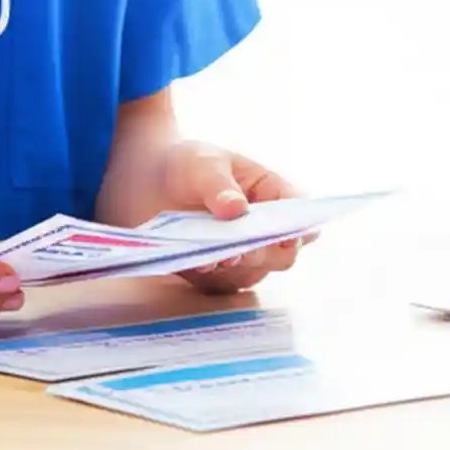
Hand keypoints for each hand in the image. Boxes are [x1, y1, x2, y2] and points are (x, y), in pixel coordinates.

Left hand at [161, 141, 314, 293]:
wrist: (151, 184)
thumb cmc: (189, 166)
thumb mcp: (204, 164)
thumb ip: (219, 185)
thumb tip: (236, 208)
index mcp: (273, 194)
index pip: (298, 210)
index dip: (298, 225)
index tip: (287, 235)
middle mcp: (265, 229)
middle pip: (283, 253)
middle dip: (264, 253)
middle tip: (242, 248)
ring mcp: (244, 255)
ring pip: (256, 273)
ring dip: (237, 267)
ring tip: (214, 256)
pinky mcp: (219, 274)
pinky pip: (224, 285)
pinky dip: (213, 277)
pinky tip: (198, 263)